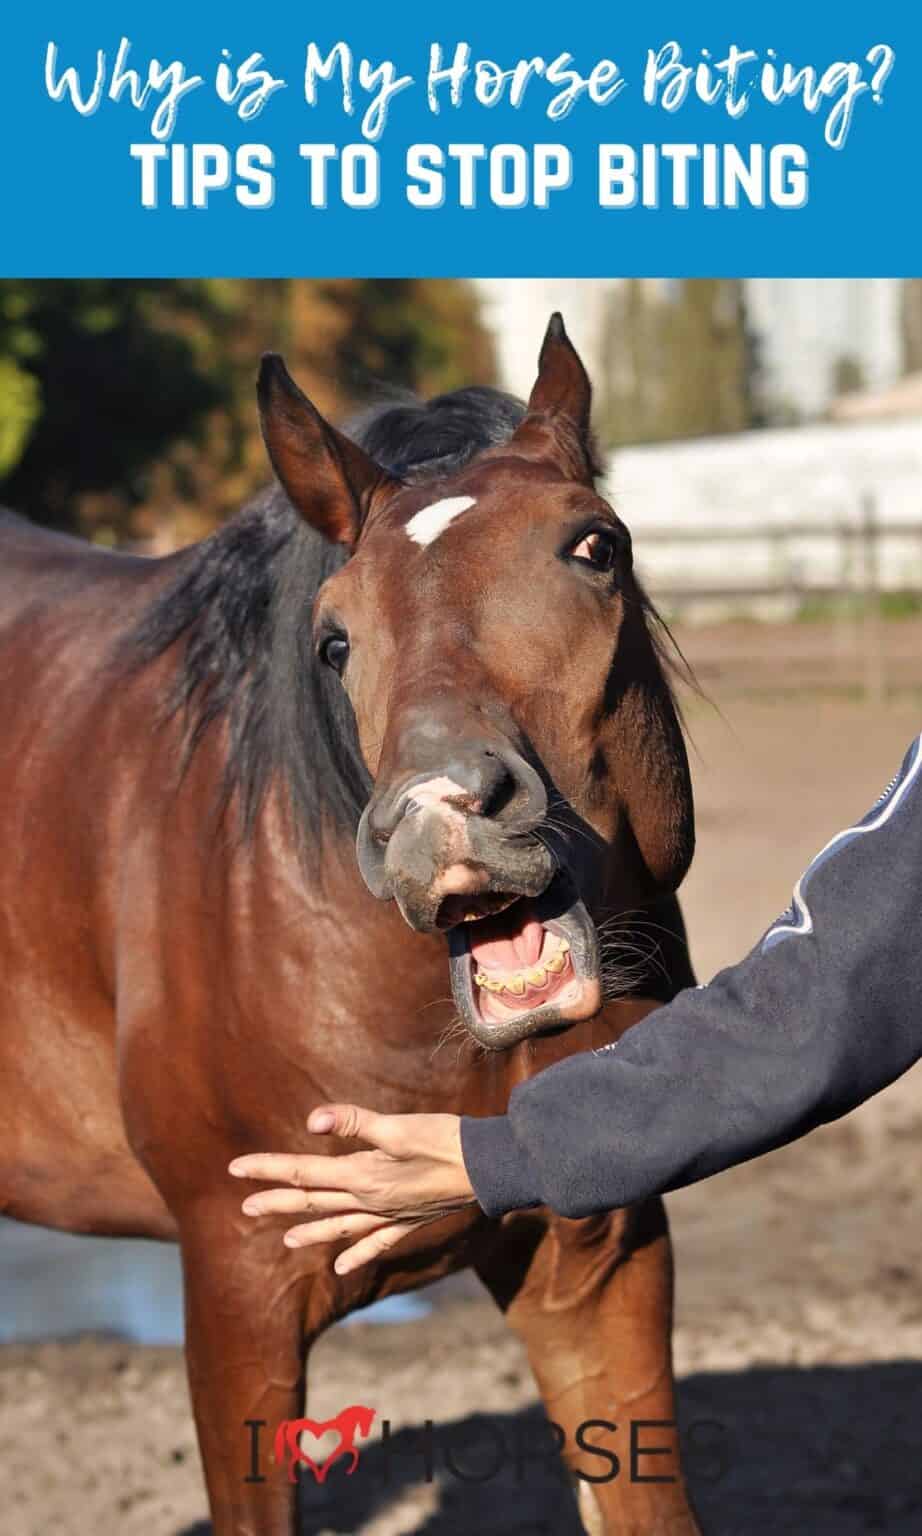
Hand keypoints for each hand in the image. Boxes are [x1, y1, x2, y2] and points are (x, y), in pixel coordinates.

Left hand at [228, 1104, 477, 1274]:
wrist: (488, 1167)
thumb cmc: (445, 1140)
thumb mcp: (398, 1127)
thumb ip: (354, 1123)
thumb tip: (313, 1122)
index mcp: (362, 1177)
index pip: (303, 1174)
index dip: (268, 1169)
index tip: (235, 1168)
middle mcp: (370, 1201)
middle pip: (315, 1203)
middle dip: (278, 1201)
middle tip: (246, 1205)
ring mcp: (390, 1215)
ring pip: (341, 1226)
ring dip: (312, 1231)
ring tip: (287, 1238)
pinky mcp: (410, 1219)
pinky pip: (376, 1241)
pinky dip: (358, 1254)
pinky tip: (343, 1267)